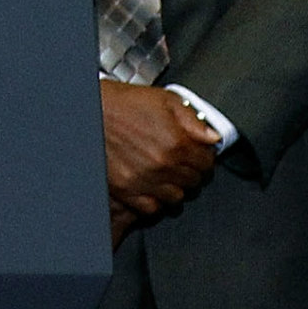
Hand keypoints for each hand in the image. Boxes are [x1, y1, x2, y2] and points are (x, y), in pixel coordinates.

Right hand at [100, 81, 219, 223]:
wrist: (94, 111)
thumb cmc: (125, 103)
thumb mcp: (165, 100)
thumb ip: (193, 120)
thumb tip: (213, 136)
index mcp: (176, 142)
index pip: (207, 163)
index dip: (205, 157)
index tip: (199, 153)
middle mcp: (162, 165)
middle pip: (194, 181)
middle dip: (192, 170)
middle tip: (183, 160)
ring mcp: (144, 181)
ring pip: (176, 198)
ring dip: (176, 186)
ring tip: (168, 172)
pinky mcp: (127, 190)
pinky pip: (152, 208)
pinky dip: (156, 200)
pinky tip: (154, 185)